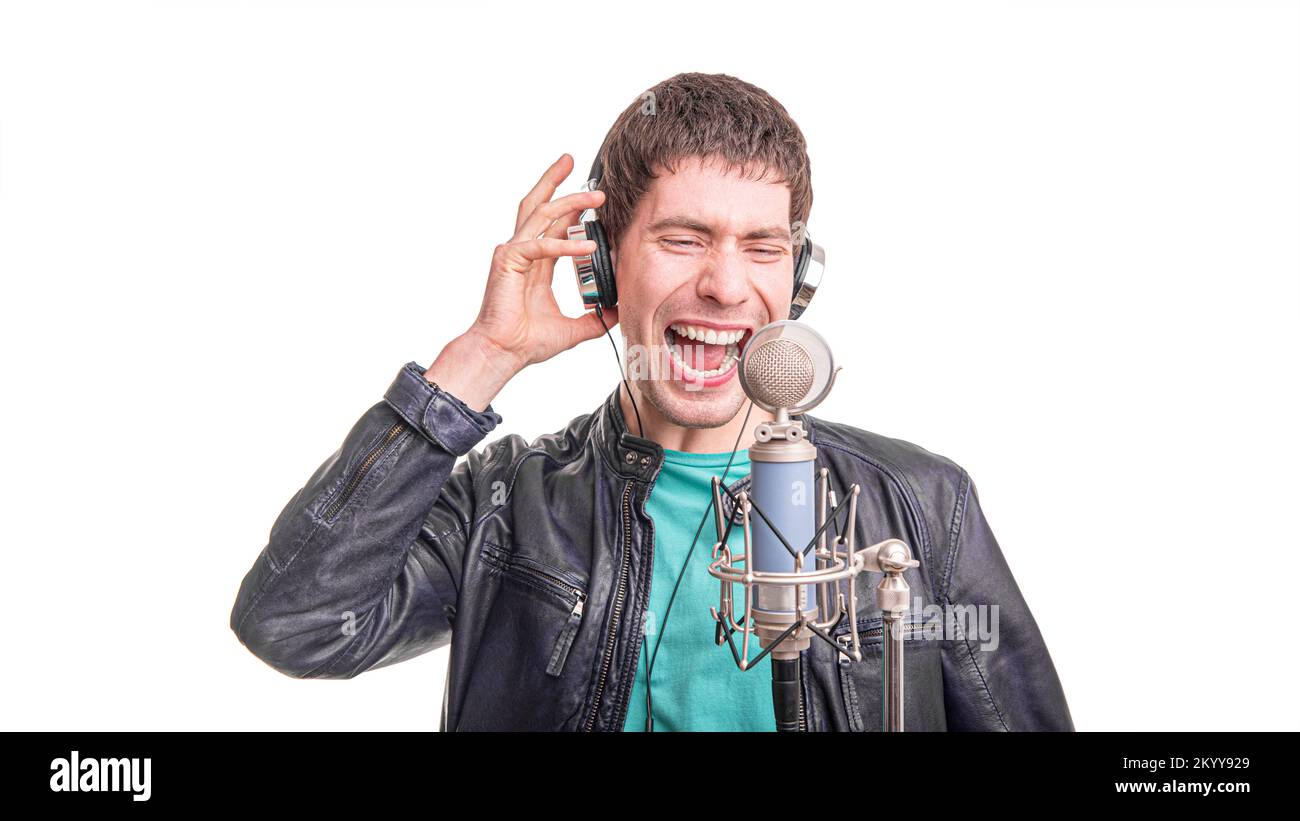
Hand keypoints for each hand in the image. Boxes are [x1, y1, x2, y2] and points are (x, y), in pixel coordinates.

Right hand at [425, 154, 616, 409]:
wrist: (504, 354)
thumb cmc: (526, 341)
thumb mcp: (573, 328)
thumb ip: (595, 317)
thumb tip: (619, 313)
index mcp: (534, 262)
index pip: (551, 223)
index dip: (570, 206)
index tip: (593, 196)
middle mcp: (522, 251)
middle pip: (538, 204)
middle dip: (555, 180)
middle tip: (574, 160)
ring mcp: (512, 254)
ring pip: (541, 215)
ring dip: (569, 202)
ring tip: (596, 196)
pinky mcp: (508, 262)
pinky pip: (541, 246)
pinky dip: (565, 244)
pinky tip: (589, 246)